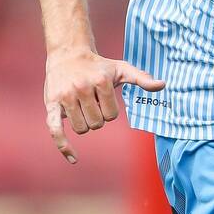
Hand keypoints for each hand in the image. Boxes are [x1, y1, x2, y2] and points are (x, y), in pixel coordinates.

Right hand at [44, 48, 164, 163]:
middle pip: (96, 124)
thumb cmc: (98, 66)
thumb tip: (163, 85)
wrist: (68, 54)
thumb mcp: (121, 69)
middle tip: (92, 103)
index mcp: (100, 81)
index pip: (111, 115)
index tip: (103, 99)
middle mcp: (82, 88)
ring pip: (81, 129)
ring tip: (81, 107)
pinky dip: (64, 146)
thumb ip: (141, 78)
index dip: (109, 111)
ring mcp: (65, 96)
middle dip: (97, 118)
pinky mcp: (50, 104)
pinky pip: (56, 130)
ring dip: (84, 124)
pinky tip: (74, 159)